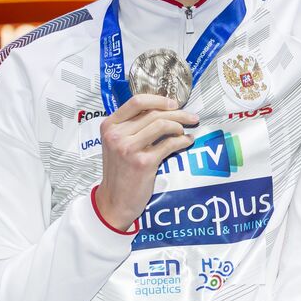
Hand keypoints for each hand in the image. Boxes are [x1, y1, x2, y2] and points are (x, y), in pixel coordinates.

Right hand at [94, 95, 199, 230]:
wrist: (114, 201)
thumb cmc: (119, 172)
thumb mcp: (116, 144)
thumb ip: (132, 127)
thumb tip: (161, 111)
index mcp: (109, 125)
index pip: (137, 101)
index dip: (159, 100)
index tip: (174, 104)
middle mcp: (117, 135)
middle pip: (154, 113)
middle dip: (178, 113)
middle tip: (191, 117)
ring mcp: (128, 148)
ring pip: (162, 125)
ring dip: (179, 126)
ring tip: (185, 131)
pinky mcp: (143, 162)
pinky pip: (168, 144)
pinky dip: (182, 141)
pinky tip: (187, 142)